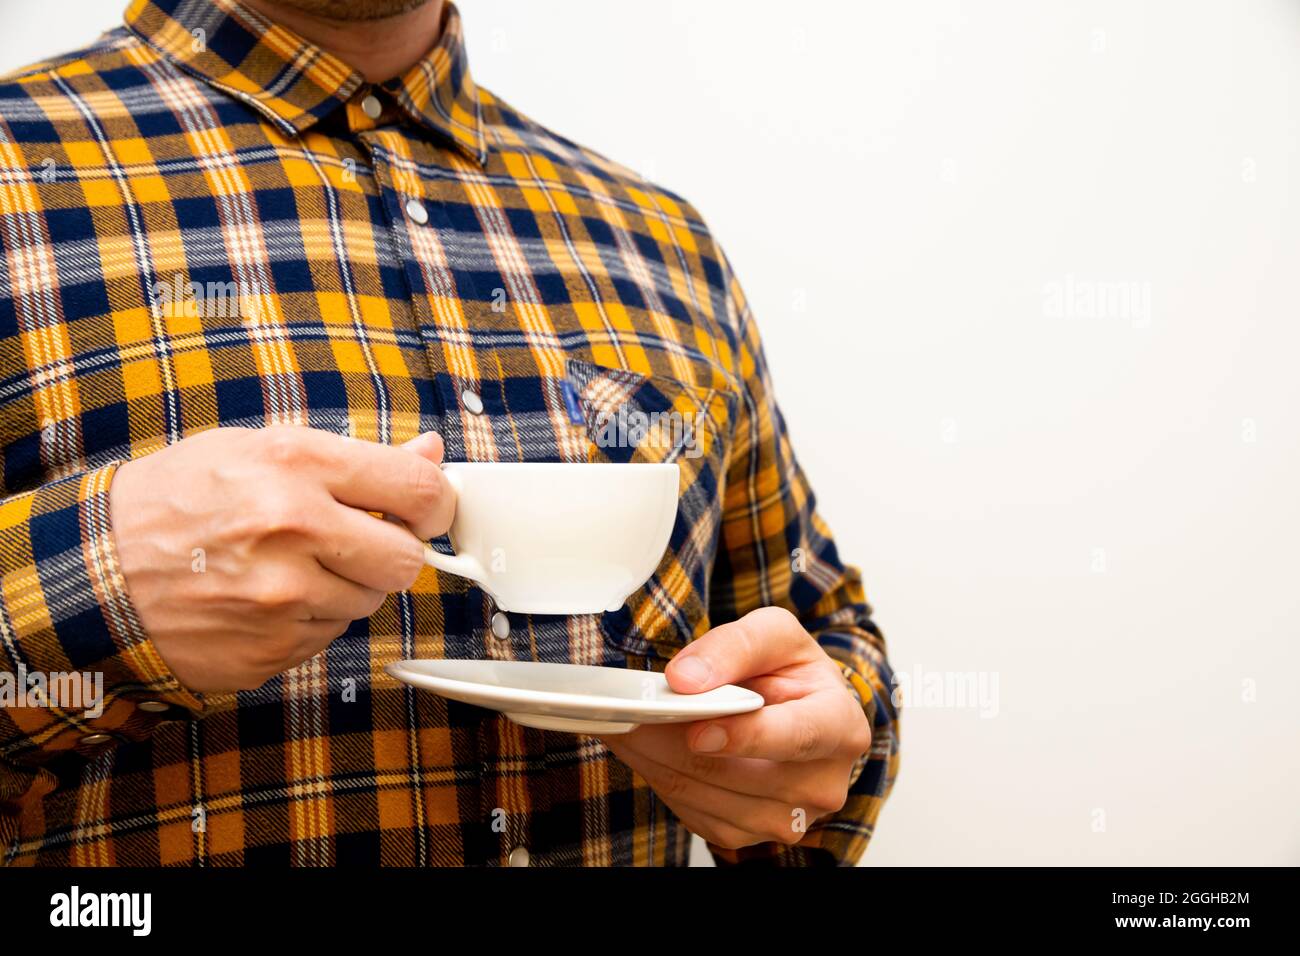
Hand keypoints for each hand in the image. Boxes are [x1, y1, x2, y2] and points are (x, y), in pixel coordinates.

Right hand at [110, 426, 452, 693]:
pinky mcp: (271, 650)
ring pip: (368, 601)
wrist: (93, 571)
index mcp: (297, 465)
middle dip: (391, 551)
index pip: (418, 489)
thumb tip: (430, 452)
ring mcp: (283, 599)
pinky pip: (327, 635)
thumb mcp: (258, 450)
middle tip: (354, 540)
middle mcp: (295, 530)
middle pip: (406, 559)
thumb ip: (354, 458)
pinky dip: (309, 619)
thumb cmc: (176, 500)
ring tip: (288, 565)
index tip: (427, 507)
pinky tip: (264, 598)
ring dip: (345, 586)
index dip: (435, 501)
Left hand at [600, 607, 870, 848]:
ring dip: (658, 760)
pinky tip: (650, 749)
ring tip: (630, 725)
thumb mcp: (773, 634)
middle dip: (675, 741)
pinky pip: (694, 812)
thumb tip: (684, 680)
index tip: (697, 731)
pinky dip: (663, 779)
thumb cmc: (788, 671)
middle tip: (628, 714)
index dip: (745, 737)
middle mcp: (822, 783)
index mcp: (841, 726)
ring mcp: (787, 818)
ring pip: (708, 796)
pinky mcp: (749, 835)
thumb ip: (733, 646)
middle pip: (739, 773)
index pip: (796, 738)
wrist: (795, 710)